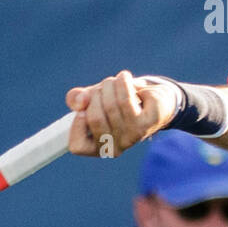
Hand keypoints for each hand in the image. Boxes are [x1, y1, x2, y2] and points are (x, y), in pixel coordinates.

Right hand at [65, 70, 179, 156]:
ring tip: (118, 79)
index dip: (76, 124)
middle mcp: (115, 147)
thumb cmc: (117, 101)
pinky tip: (130, 82)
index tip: (83, 107)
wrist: (151, 98)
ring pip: (112, 105)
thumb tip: (80, 100)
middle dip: (97, 93)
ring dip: (112, 84)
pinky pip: (128, 99)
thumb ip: (76, 99)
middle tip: (106, 84)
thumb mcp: (92, 98)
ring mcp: (133, 137)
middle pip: (95, 117)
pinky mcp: (149, 123)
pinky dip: (126, 83)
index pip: (77, 146)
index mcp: (98, 148)